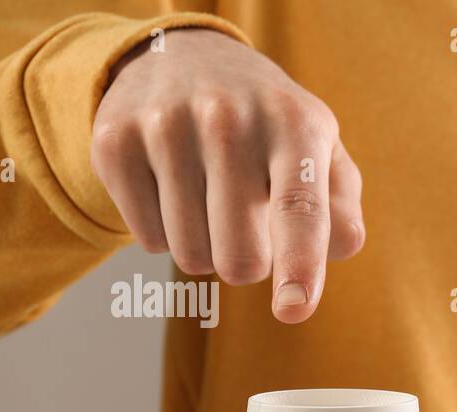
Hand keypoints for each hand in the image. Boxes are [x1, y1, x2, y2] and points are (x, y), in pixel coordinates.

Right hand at [91, 28, 363, 322]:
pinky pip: (148, 240)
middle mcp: (228, 117)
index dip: (299, 264)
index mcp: (293, 125)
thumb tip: (342, 246)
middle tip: (248, 225)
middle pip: (241, 255)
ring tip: (211, 200)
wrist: (187, 57)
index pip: (298, 207)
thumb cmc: (271, 127)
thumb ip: (338, 207)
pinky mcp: (114, 142)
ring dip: (207, 249)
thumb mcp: (320, 150)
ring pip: (191, 256)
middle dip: (250, 265)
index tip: (293, 310)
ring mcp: (165, 125)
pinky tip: (175, 189)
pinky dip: (166, 234)